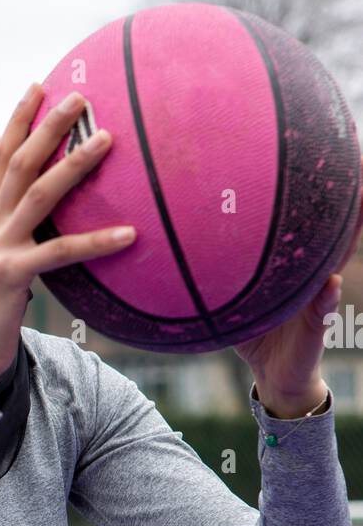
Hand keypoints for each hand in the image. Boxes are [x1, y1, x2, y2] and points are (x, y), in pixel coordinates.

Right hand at [0, 83, 136, 401]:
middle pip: (20, 162)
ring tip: (108, 138)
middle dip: (48, 124)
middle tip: (79, 95)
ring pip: (40, 194)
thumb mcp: (5, 262)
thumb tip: (54, 223)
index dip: (18, 119)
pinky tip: (130, 233)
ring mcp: (0, 247)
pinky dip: (97, 241)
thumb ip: (23, 236)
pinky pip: (62, 252)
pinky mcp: (14, 275)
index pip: (1, 156)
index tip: (39, 85)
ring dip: (75, 163)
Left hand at [233, 161, 362, 416]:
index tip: (328, 148)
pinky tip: (333, 283)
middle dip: (350, 195)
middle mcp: (315, 274)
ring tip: (362, 203)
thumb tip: (180, 239)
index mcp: (297, 265)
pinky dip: (327, 298)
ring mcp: (320, 297)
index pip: (310, 219)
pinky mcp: (316, 326)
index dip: (319, 187)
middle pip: (336, 227)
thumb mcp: (235, 295)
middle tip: (360, 159)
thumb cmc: (254, 332)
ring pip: (340, 260)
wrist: (275, 376)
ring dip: (352, 234)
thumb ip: (221, 269)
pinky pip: (323, 310)